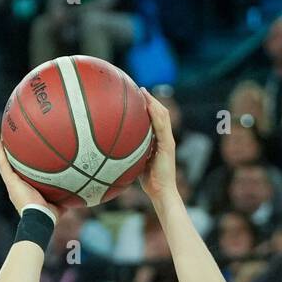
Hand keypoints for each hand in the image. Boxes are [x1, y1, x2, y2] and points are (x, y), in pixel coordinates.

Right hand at [0, 137, 59, 216]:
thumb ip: (64, 198)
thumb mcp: (59, 205)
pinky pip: (3, 163)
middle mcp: (17, 187)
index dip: (22, 168)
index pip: (23, 177)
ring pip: (5, 164)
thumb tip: (75, 194)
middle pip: (12, 169)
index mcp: (26, 192)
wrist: (39, 218)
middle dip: (11, 158)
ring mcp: (12, 184)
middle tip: (10, 145)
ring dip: (2, 152)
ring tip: (0, 138)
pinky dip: (0, 151)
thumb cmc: (49, 216)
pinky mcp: (10, 181)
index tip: (24, 160)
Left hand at [137, 88, 176, 202]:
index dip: (148, 107)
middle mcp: (165, 138)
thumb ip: (131, 155)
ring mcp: (168, 141)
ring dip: (153, 102)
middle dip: (151, 100)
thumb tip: (113, 152)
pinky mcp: (168, 145)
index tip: (137, 96)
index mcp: (159, 141)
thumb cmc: (149, 182)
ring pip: (163, 116)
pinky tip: (147, 107)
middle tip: (139, 89)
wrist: (161, 192)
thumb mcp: (137, 165)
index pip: (156, 119)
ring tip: (143, 92)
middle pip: (161, 113)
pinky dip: (155, 115)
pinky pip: (162, 126)